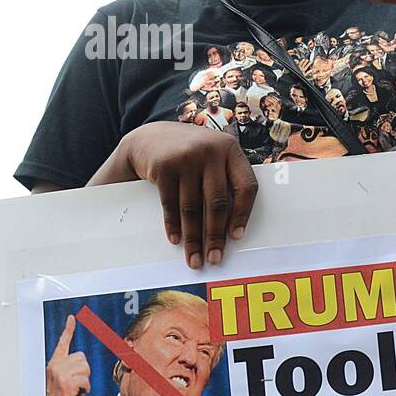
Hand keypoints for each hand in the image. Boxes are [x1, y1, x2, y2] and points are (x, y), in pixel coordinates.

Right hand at [45, 314, 89, 395]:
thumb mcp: (61, 382)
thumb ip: (69, 370)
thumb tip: (81, 364)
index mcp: (54, 365)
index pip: (62, 343)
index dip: (68, 330)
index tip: (72, 318)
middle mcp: (55, 366)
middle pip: (83, 358)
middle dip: (84, 372)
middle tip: (74, 385)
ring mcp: (60, 373)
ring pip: (86, 368)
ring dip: (84, 381)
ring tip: (74, 391)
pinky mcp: (66, 382)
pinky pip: (86, 380)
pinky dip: (85, 389)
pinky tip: (75, 395)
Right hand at [99, 122, 257, 269]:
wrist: (150, 137)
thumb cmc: (191, 154)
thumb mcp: (214, 156)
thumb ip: (226, 178)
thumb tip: (234, 226)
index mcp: (231, 149)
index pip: (246, 186)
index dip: (243, 214)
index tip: (237, 237)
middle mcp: (211, 151)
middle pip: (217, 202)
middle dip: (215, 236)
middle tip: (214, 258)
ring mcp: (186, 157)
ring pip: (192, 207)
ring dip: (193, 238)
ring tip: (194, 258)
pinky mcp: (163, 166)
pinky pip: (170, 204)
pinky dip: (173, 225)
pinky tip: (176, 239)